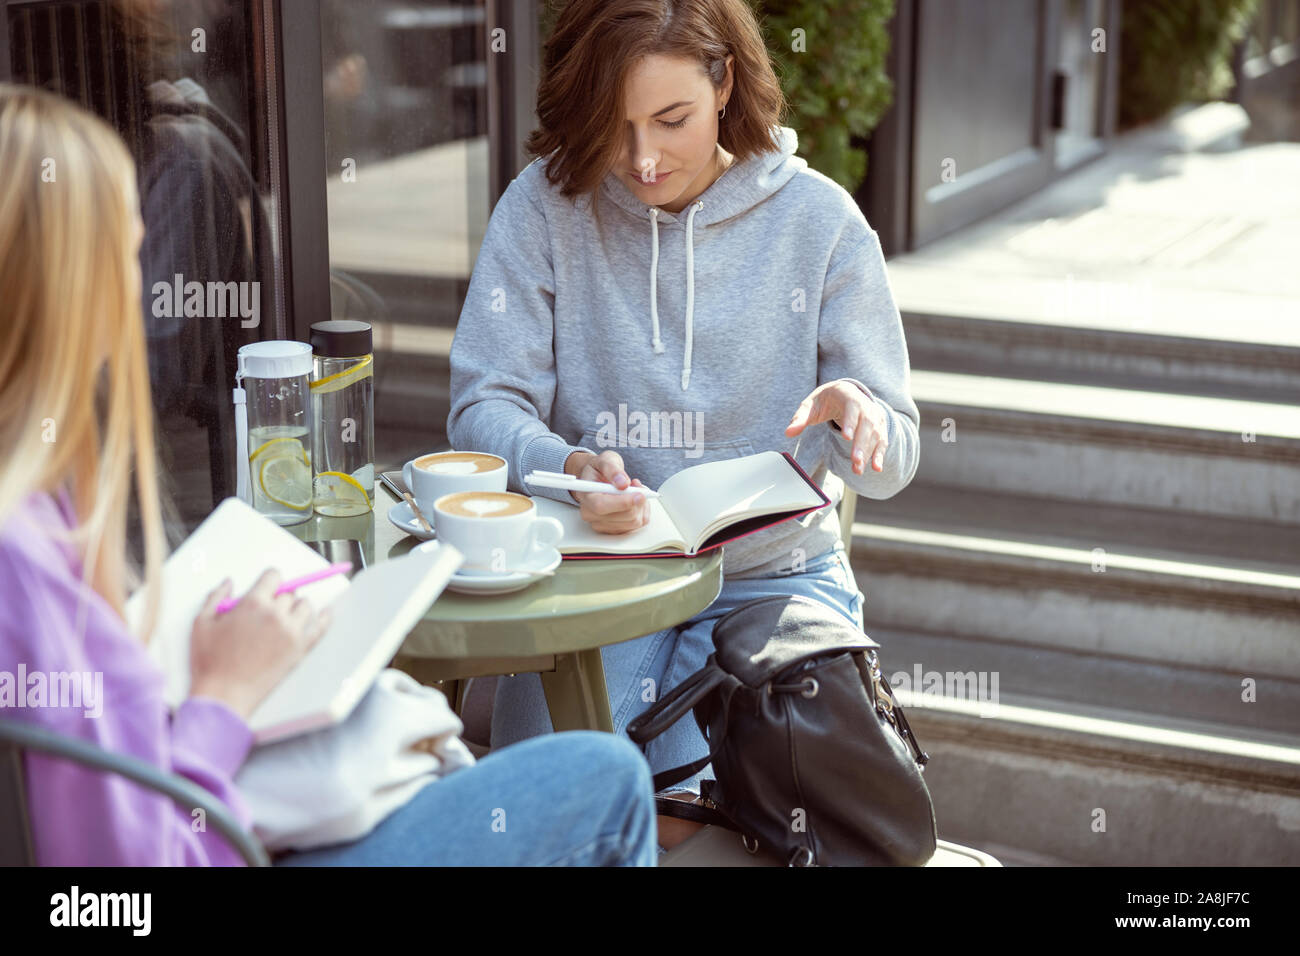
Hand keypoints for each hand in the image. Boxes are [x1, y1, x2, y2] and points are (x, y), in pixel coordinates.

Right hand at [188, 569, 331, 719]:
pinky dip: (325, 618)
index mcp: (253, 604)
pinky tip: (326, 614)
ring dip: (297, 608)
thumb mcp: (201, 623)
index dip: (269, 581)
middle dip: (279, 597)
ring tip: (285, 618)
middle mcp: (276, 614)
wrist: (224, 695)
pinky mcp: (301, 649)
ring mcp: (291, 632)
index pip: (274, 576)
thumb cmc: (210, 662)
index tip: (267, 587)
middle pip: (289, 593)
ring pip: (305, 606)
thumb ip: (216, 597)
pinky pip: (321, 627)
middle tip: (269, 610)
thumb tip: (229, 583)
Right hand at [564, 450, 651, 533]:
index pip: (601, 506)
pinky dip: (643, 510)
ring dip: (641, 504)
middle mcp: (592, 514)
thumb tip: (622, 482)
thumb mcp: (605, 460)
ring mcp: (604, 524)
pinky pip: (639, 523)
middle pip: (623, 517)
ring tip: (634, 489)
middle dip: (636, 500)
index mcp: (586, 497)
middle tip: (636, 485)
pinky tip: (636, 499)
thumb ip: (613, 469)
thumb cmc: (599, 470)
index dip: (623, 502)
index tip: (639, 494)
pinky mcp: (616, 529)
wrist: (597, 478)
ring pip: (634, 522)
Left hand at [785, 381, 887, 474]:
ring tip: (858, 469)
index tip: (847, 437)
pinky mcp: (878, 429)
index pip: (852, 409)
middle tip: (855, 460)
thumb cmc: (826, 399)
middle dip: (861, 443)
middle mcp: (865, 406)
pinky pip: (881, 442)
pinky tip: (876, 468)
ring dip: (868, 453)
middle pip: (866, 425)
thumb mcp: (811, 404)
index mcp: (849, 396)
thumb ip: (800, 418)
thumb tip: (788, 432)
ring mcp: (874, 418)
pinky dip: (879, 455)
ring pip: (874, 436)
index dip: (850, 422)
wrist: (846, 393)